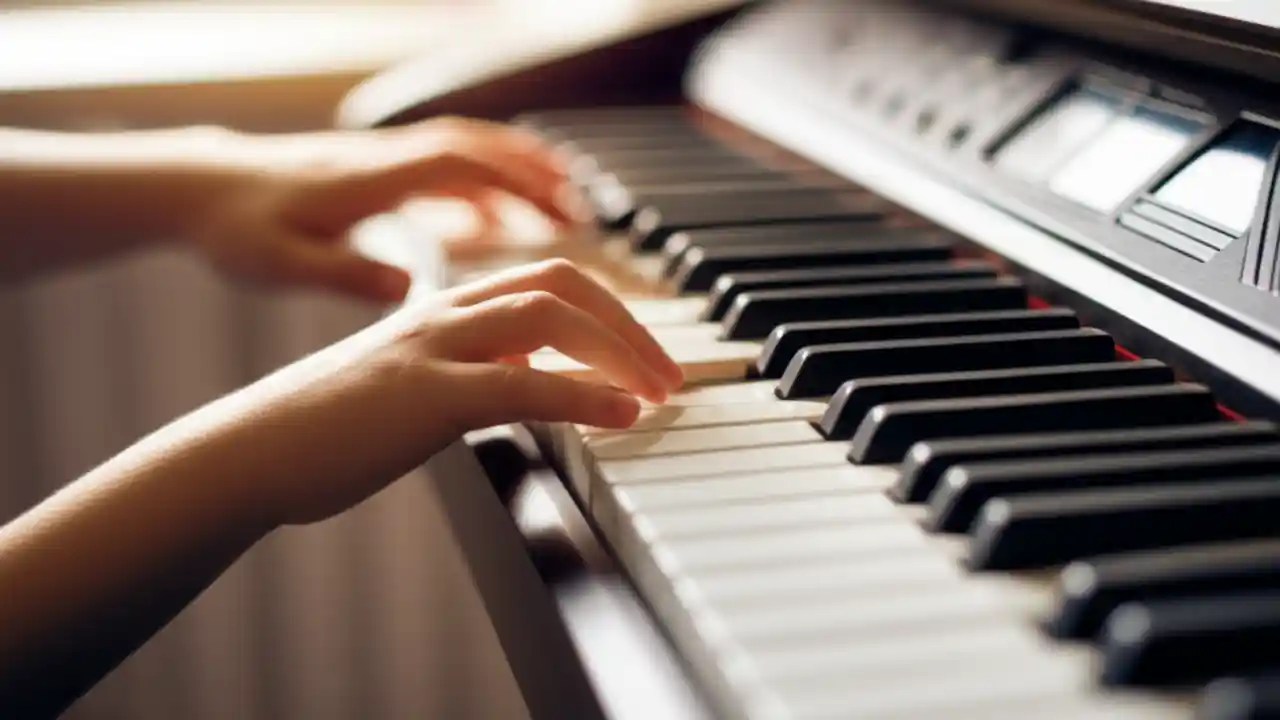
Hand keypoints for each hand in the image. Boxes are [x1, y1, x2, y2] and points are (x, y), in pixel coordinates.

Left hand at [192, 118, 591, 302]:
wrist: (195, 187)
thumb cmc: (235, 226)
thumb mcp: (282, 261)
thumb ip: (346, 273)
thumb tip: (409, 288)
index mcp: (368, 180)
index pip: (460, 164)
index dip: (517, 185)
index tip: (561, 214)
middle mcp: (385, 160)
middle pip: (478, 149)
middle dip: (535, 175)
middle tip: (581, 213)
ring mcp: (385, 162)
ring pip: (468, 152)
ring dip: (518, 174)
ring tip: (563, 209)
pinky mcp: (380, 174)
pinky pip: (448, 168)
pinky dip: (486, 186)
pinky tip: (500, 221)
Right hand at [232, 259, 681, 525]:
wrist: (251, 452)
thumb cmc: (328, 427)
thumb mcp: (411, 385)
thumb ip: (467, 371)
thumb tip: (524, 380)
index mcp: (443, 306)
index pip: (547, 279)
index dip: (610, 308)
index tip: (645, 350)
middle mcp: (444, 313)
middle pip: (563, 283)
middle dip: (631, 322)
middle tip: (672, 373)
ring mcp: (433, 349)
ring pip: (551, 317)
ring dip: (622, 351)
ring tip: (661, 391)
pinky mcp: (425, 396)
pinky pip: (524, 383)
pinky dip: (585, 395)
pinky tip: (623, 415)